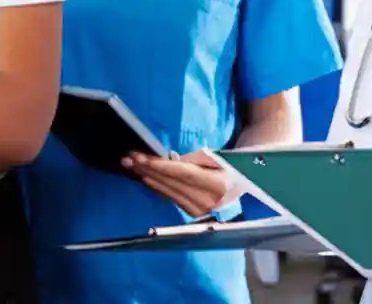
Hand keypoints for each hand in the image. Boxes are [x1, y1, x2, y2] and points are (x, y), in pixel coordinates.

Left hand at [123, 149, 244, 218]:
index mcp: (218, 185)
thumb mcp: (215, 157)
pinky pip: (171, 198)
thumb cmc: (228, 165)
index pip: (184, 174)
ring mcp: (201, 211)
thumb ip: (193, 159)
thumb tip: (170, 161)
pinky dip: (156, 187)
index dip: (161, 166)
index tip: (142, 158)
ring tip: (131, 165)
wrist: (243, 184)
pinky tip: (144, 177)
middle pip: (173, 183)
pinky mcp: (194, 214)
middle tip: (128, 158)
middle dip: (148, 169)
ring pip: (169, 192)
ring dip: (147, 177)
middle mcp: (209, 201)